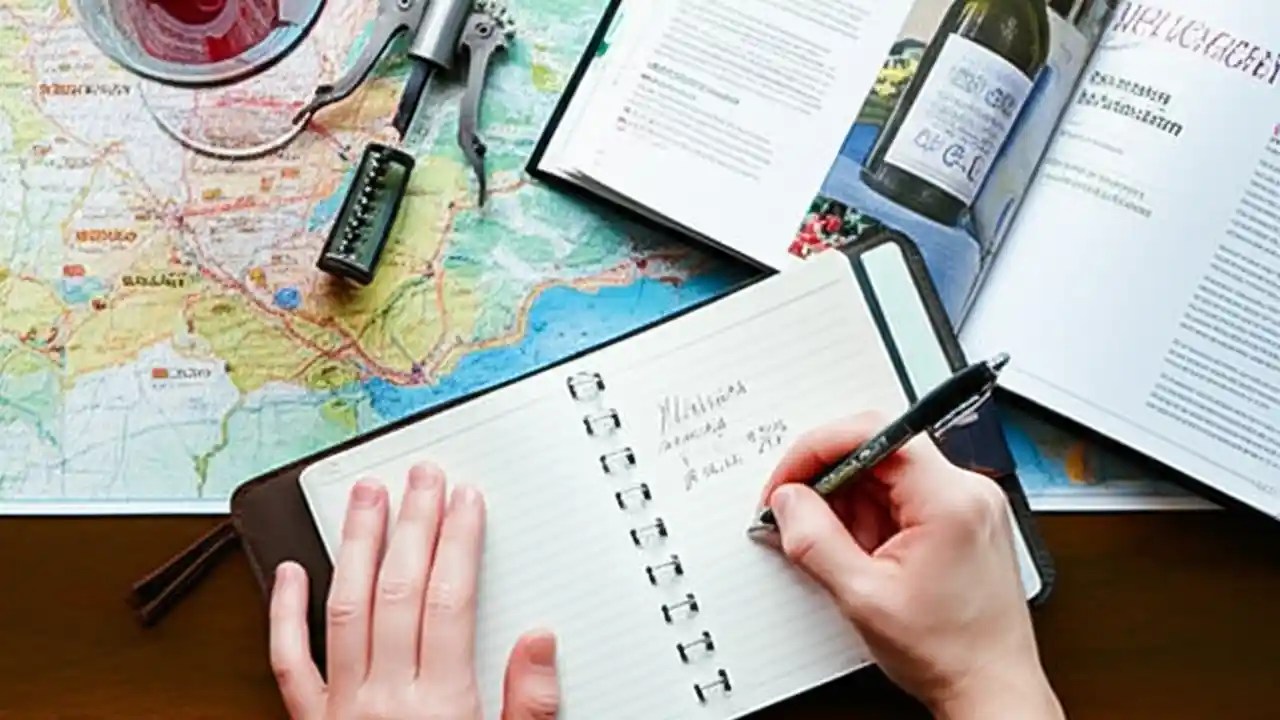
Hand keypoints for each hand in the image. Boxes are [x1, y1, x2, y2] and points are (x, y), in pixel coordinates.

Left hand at [268, 464, 560, 718]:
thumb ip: (529, 708)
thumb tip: (541, 642)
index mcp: (441, 706)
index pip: (447, 601)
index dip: (457, 542)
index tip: (464, 501)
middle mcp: (385, 700)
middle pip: (398, 591)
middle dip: (412, 525)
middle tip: (421, 476)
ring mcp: (343, 709)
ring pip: (344, 609)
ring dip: (355, 546)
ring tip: (364, 498)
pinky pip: (287, 664)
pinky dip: (283, 615)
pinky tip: (287, 572)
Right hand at [760, 414, 1062, 719]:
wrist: (991, 688)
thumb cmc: (948, 652)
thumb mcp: (863, 596)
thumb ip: (815, 540)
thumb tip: (787, 500)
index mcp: (950, 500)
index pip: (872, 433)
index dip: (817, 448)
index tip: (788, 481)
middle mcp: (967, 490)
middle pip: (877, 450)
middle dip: (829, 481)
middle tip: (799, 518)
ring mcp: (968, 503)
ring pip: (887, 474)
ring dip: (849, 504)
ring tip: (844, 553)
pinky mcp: (962, 519)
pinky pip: (903, 497)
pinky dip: (871, 518)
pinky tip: (865, 555)